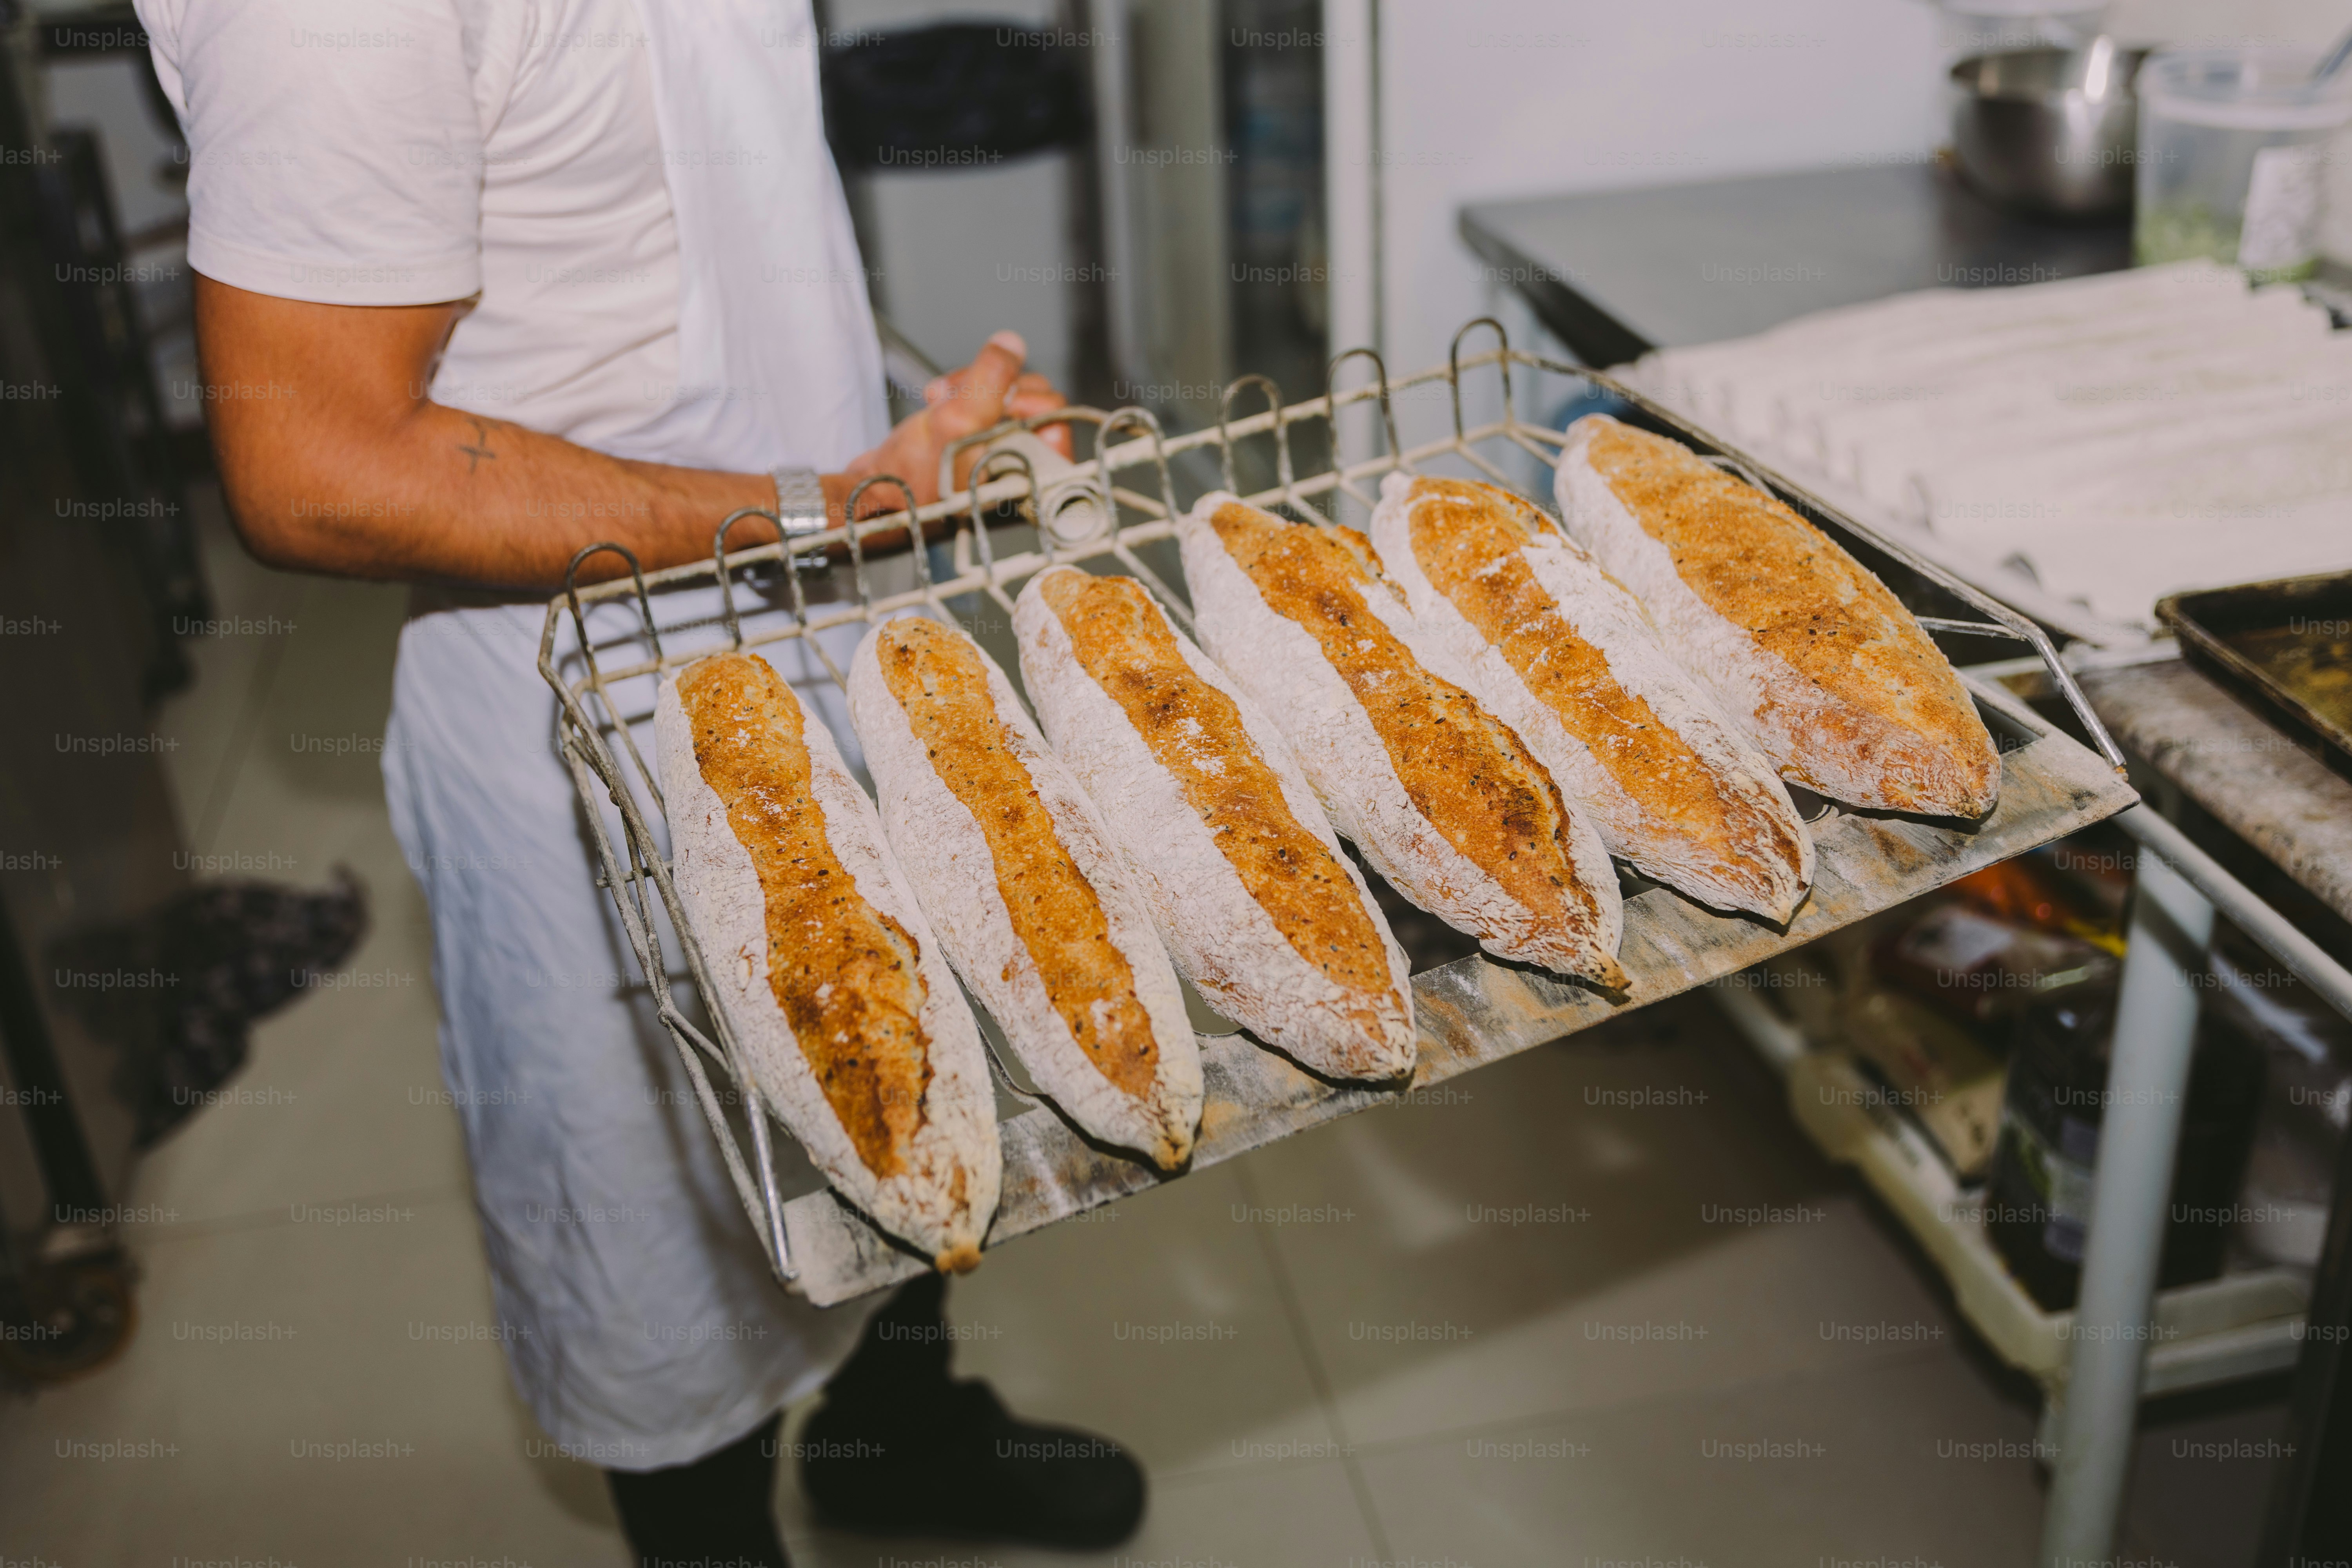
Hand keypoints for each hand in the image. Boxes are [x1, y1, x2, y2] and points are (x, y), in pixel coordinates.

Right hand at [835, 330, 1069, 517]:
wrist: (872, 491)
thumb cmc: (913, 476)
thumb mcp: (956, 421)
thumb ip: (990, 380)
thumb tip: (1012, 343)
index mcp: (1031, 472)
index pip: (1058, 420)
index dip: (1032, 402)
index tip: (1002, 403)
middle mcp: (1022, 461)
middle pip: (1033, 396)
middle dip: (992, 387)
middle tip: (959, 398)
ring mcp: (999, 447)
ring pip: (1006, 390)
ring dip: (971, 385)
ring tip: (941, 400)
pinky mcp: (977, 435)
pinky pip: (983, 395)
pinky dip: (960, 391)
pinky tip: (938, 401)